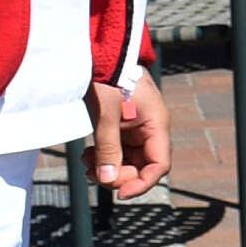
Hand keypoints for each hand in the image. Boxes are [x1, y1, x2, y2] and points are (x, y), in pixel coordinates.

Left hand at [90, 74, 170, 199]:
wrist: (100, 52)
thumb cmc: (108, 78)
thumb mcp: (106, 114)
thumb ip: (108, 148)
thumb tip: (108, 179)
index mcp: (156, 125)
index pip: (158, 165)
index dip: (141, 183)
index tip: (120, 193)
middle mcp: (150, 129)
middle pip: (141, 166)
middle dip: (118, 175)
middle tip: (94, 174)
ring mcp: (135, 127)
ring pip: (127, 160)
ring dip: (108, 167)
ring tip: (86, 163)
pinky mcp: (121, 125)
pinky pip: (116, 150)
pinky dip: (103, 157)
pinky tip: (88, 155)